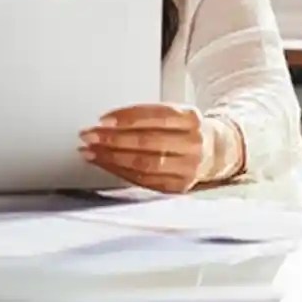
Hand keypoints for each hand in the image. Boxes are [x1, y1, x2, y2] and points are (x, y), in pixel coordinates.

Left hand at [78, 104, 243, 193]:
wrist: (212, 151)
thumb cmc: (180, 130)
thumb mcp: (172, 114)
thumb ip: (145, 116)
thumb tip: (104, 123)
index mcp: (191, 118)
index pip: (156, 115)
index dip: (128, 117)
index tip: (103, 119)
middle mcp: (193, 143)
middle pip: (148, 141)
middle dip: (113, 139)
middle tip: (89, 135)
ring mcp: (188, 168)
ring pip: (144, 163)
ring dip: (111, 157)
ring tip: (89, 151)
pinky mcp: (177, 186)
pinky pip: (143, 180)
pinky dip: (118, 171)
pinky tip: (102, 163)